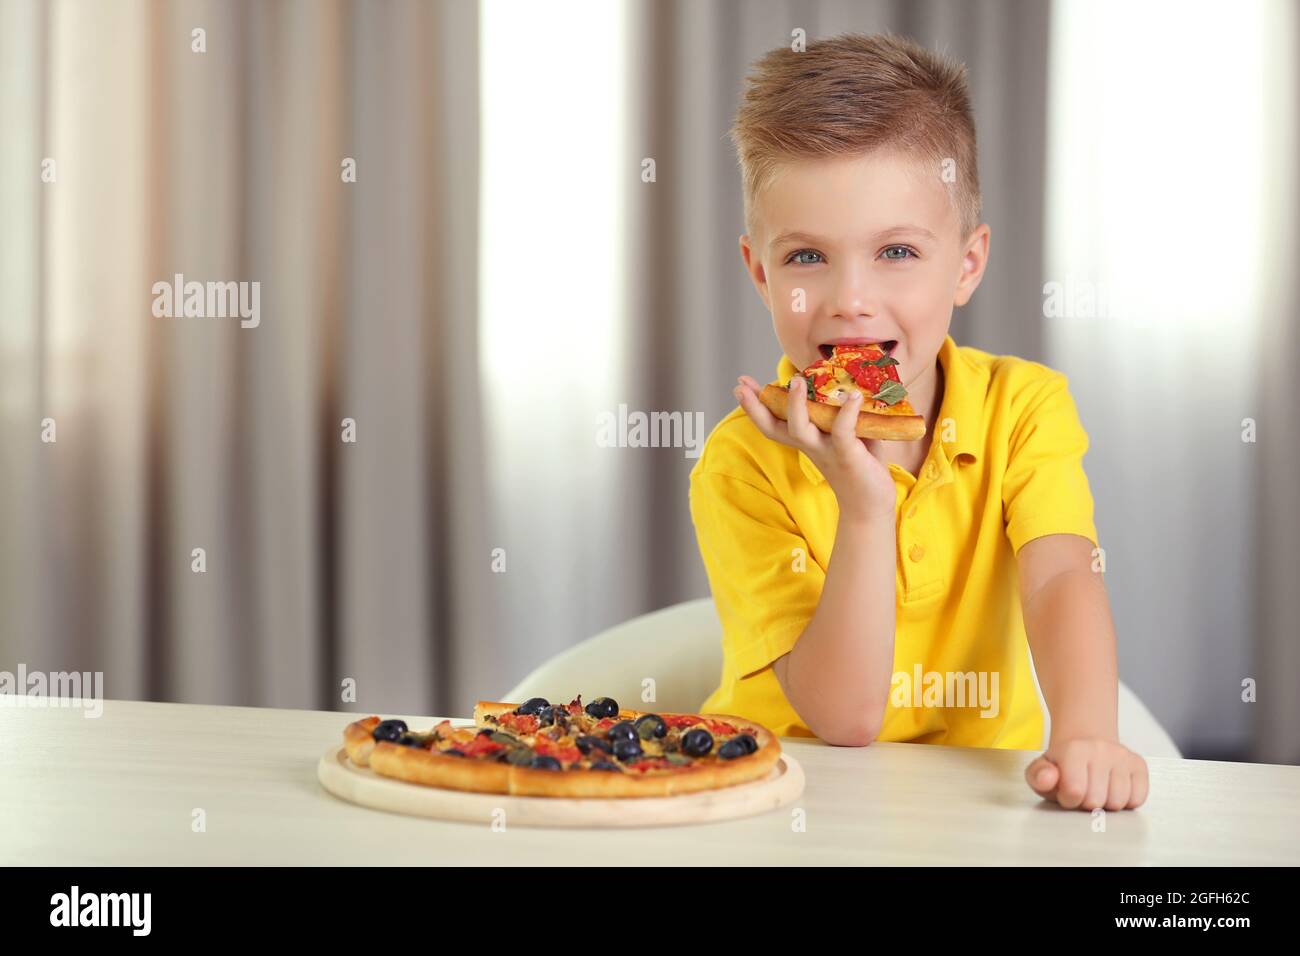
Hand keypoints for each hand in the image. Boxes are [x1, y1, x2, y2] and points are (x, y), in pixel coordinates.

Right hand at [733, 374, 896, 522]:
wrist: (869, 506)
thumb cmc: (859, 467)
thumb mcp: (846, 435)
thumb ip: (843, 412)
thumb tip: (850, 382)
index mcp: (805, 440)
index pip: (773, 423)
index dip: (755, 405)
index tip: (741, 384)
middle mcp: (809, 445)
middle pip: (773, 427)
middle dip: (756, 406)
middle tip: (742, 384)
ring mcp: (826, 451)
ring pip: (800, 429)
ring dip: (796, 404)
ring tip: (796, 381)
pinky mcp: (847, 455)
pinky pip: (842, 432)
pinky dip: (847, 412)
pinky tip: (853, 395)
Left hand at [1025, 737, 1148, 809]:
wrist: (1085, 742)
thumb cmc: (1063, 764)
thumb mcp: (1041, 770)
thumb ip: (1038, 777)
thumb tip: (1048, 778)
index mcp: (1073, 749)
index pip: (1074, 792)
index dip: (1068, 799)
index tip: (1065, 790)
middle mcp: (1100, 748)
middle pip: (1096, 801)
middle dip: (1086, 804)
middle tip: (1082, 790)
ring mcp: (1122, 756)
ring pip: (1118, 803)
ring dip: (1106, 804)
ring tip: (1097, 789)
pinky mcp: (1139, 764)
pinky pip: (1137, 799)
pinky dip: (1126, 801)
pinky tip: (1112, 788)